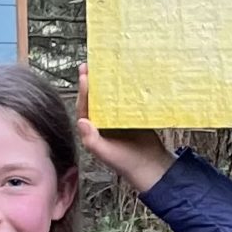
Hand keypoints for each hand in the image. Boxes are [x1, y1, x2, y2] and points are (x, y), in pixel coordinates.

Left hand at [77, 65, 173, 193]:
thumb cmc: (126, 162)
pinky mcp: (130, 115)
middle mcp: (102, 122)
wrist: (150, 166)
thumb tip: (81, 121)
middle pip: (95, 98)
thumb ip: (92, 140)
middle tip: (88, 65)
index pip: (84, 107)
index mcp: (93, 129)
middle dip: (91, 82)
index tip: (84, 76)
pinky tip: (125, 77)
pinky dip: (124, 89)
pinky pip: (125, 99)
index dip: (84, 91)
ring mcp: (116, 117)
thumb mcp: (106, 153)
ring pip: (109, 97)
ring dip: (106, 83)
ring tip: (104, 66)